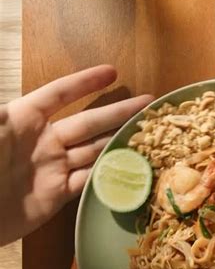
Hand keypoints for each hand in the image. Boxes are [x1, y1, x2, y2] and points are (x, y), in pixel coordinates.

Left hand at [0, 65, 153, 244]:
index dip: (84, 83)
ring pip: (93, 151)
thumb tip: (6, 104)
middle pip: (87, 122)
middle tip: (147, 103)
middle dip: (117, 112)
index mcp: (23, 119)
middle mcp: (43, 141)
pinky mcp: (55, 196)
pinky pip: (87, 182)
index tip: (112, 72)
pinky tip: (129, 169)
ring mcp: (51, 168)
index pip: (59, 94)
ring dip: (119, 143)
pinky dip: (108, 176)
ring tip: (147, 134)